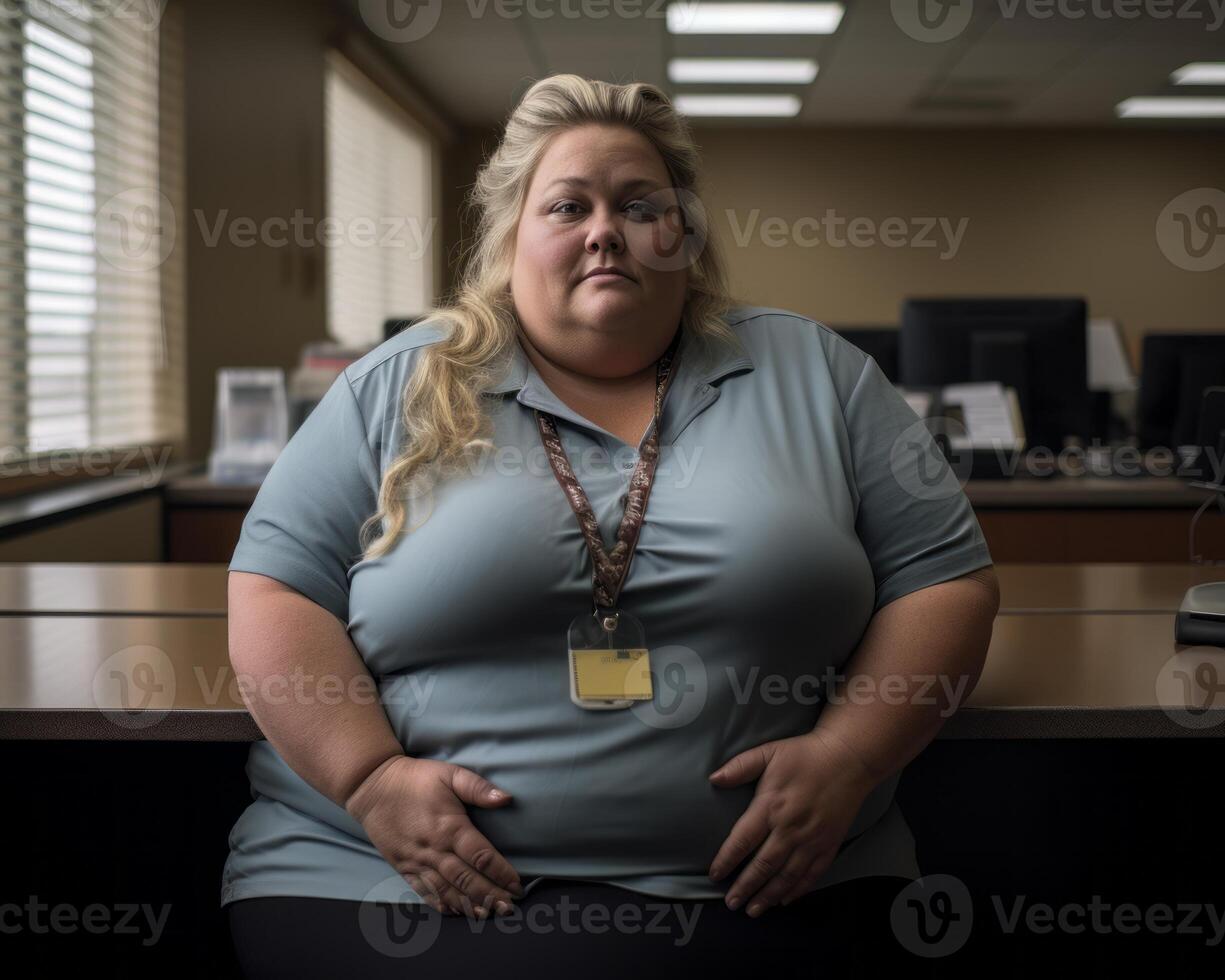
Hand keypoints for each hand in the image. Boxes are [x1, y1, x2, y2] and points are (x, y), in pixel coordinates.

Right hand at [345, 755, 524, 918]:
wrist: (372, 787)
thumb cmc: (415, 779)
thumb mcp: (449, 774)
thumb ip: (478, 787)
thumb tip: (506, 798)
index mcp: (449, 827)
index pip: (481, 856)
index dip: (501, 873)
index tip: (517, 884)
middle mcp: (434, 849)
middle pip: (466, 880)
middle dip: (490, 896)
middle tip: (509, 907)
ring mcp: (417, 861)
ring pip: (446, 890)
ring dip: (469, 905)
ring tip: (488, 915)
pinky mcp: (404, 867)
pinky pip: (424, 891)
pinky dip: (440, 905)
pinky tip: (455, 913)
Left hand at [706, 730, 878, 916]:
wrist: (848, 759)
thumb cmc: (804, 754)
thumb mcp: (768, 752)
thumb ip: (739, 766)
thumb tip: (713, 779)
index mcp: (771, 806)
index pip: (743, 840)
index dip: (727, 860)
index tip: (715, 875)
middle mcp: (790, 828)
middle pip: (763, 866)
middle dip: (745, 887)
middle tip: (731, 903)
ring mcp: (811, 839)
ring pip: (786, 876)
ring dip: (768, 895)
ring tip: (753, 910)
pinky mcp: (829, 844)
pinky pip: (812, 874)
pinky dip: (798, 890)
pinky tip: (785, 900)